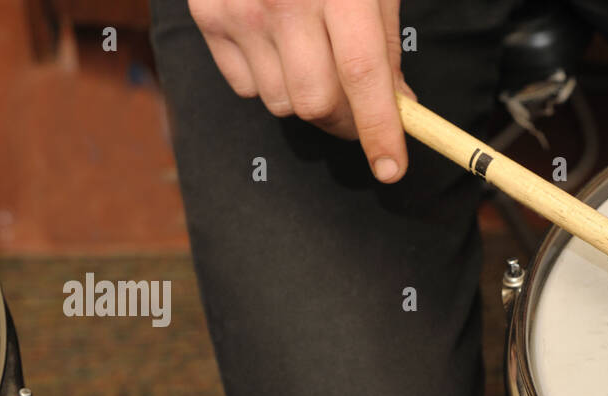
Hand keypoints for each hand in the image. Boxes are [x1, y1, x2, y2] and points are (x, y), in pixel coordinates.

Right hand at [189, 0, 409, 181]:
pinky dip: (271, 81)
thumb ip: (385, 43)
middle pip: (317, 104)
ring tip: (318, 64)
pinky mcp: (209, 16)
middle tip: (363, 114)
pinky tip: (280, 46)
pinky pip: (247, 87)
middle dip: (348, 122)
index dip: (380, 131)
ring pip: (282, 104)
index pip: (363, 78)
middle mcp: (284, 1)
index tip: (392, 168)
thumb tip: (398, 108)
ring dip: (308, 100)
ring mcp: (240, 10)